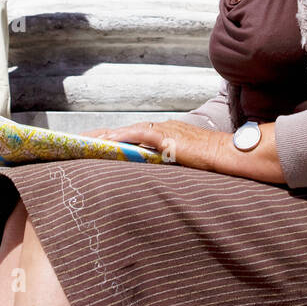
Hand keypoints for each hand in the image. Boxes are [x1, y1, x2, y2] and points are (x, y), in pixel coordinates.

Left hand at [83, 120, 228, 172]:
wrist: (228, 154)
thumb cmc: (209, 162)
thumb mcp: (182, 163)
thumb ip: (165, 165)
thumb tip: (147, 177)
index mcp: (164, 134)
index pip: (132, 134)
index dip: (112, 138)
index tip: (92, 144)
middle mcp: (162, 128)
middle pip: (125, 130)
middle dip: (101, 135)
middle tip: (78, 141)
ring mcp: (165, 131)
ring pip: (129, 130)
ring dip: (107, 136)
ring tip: (86, 142)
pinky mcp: (169, 137)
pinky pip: (142, 134)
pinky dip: (125, 136)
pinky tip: (110, 141)